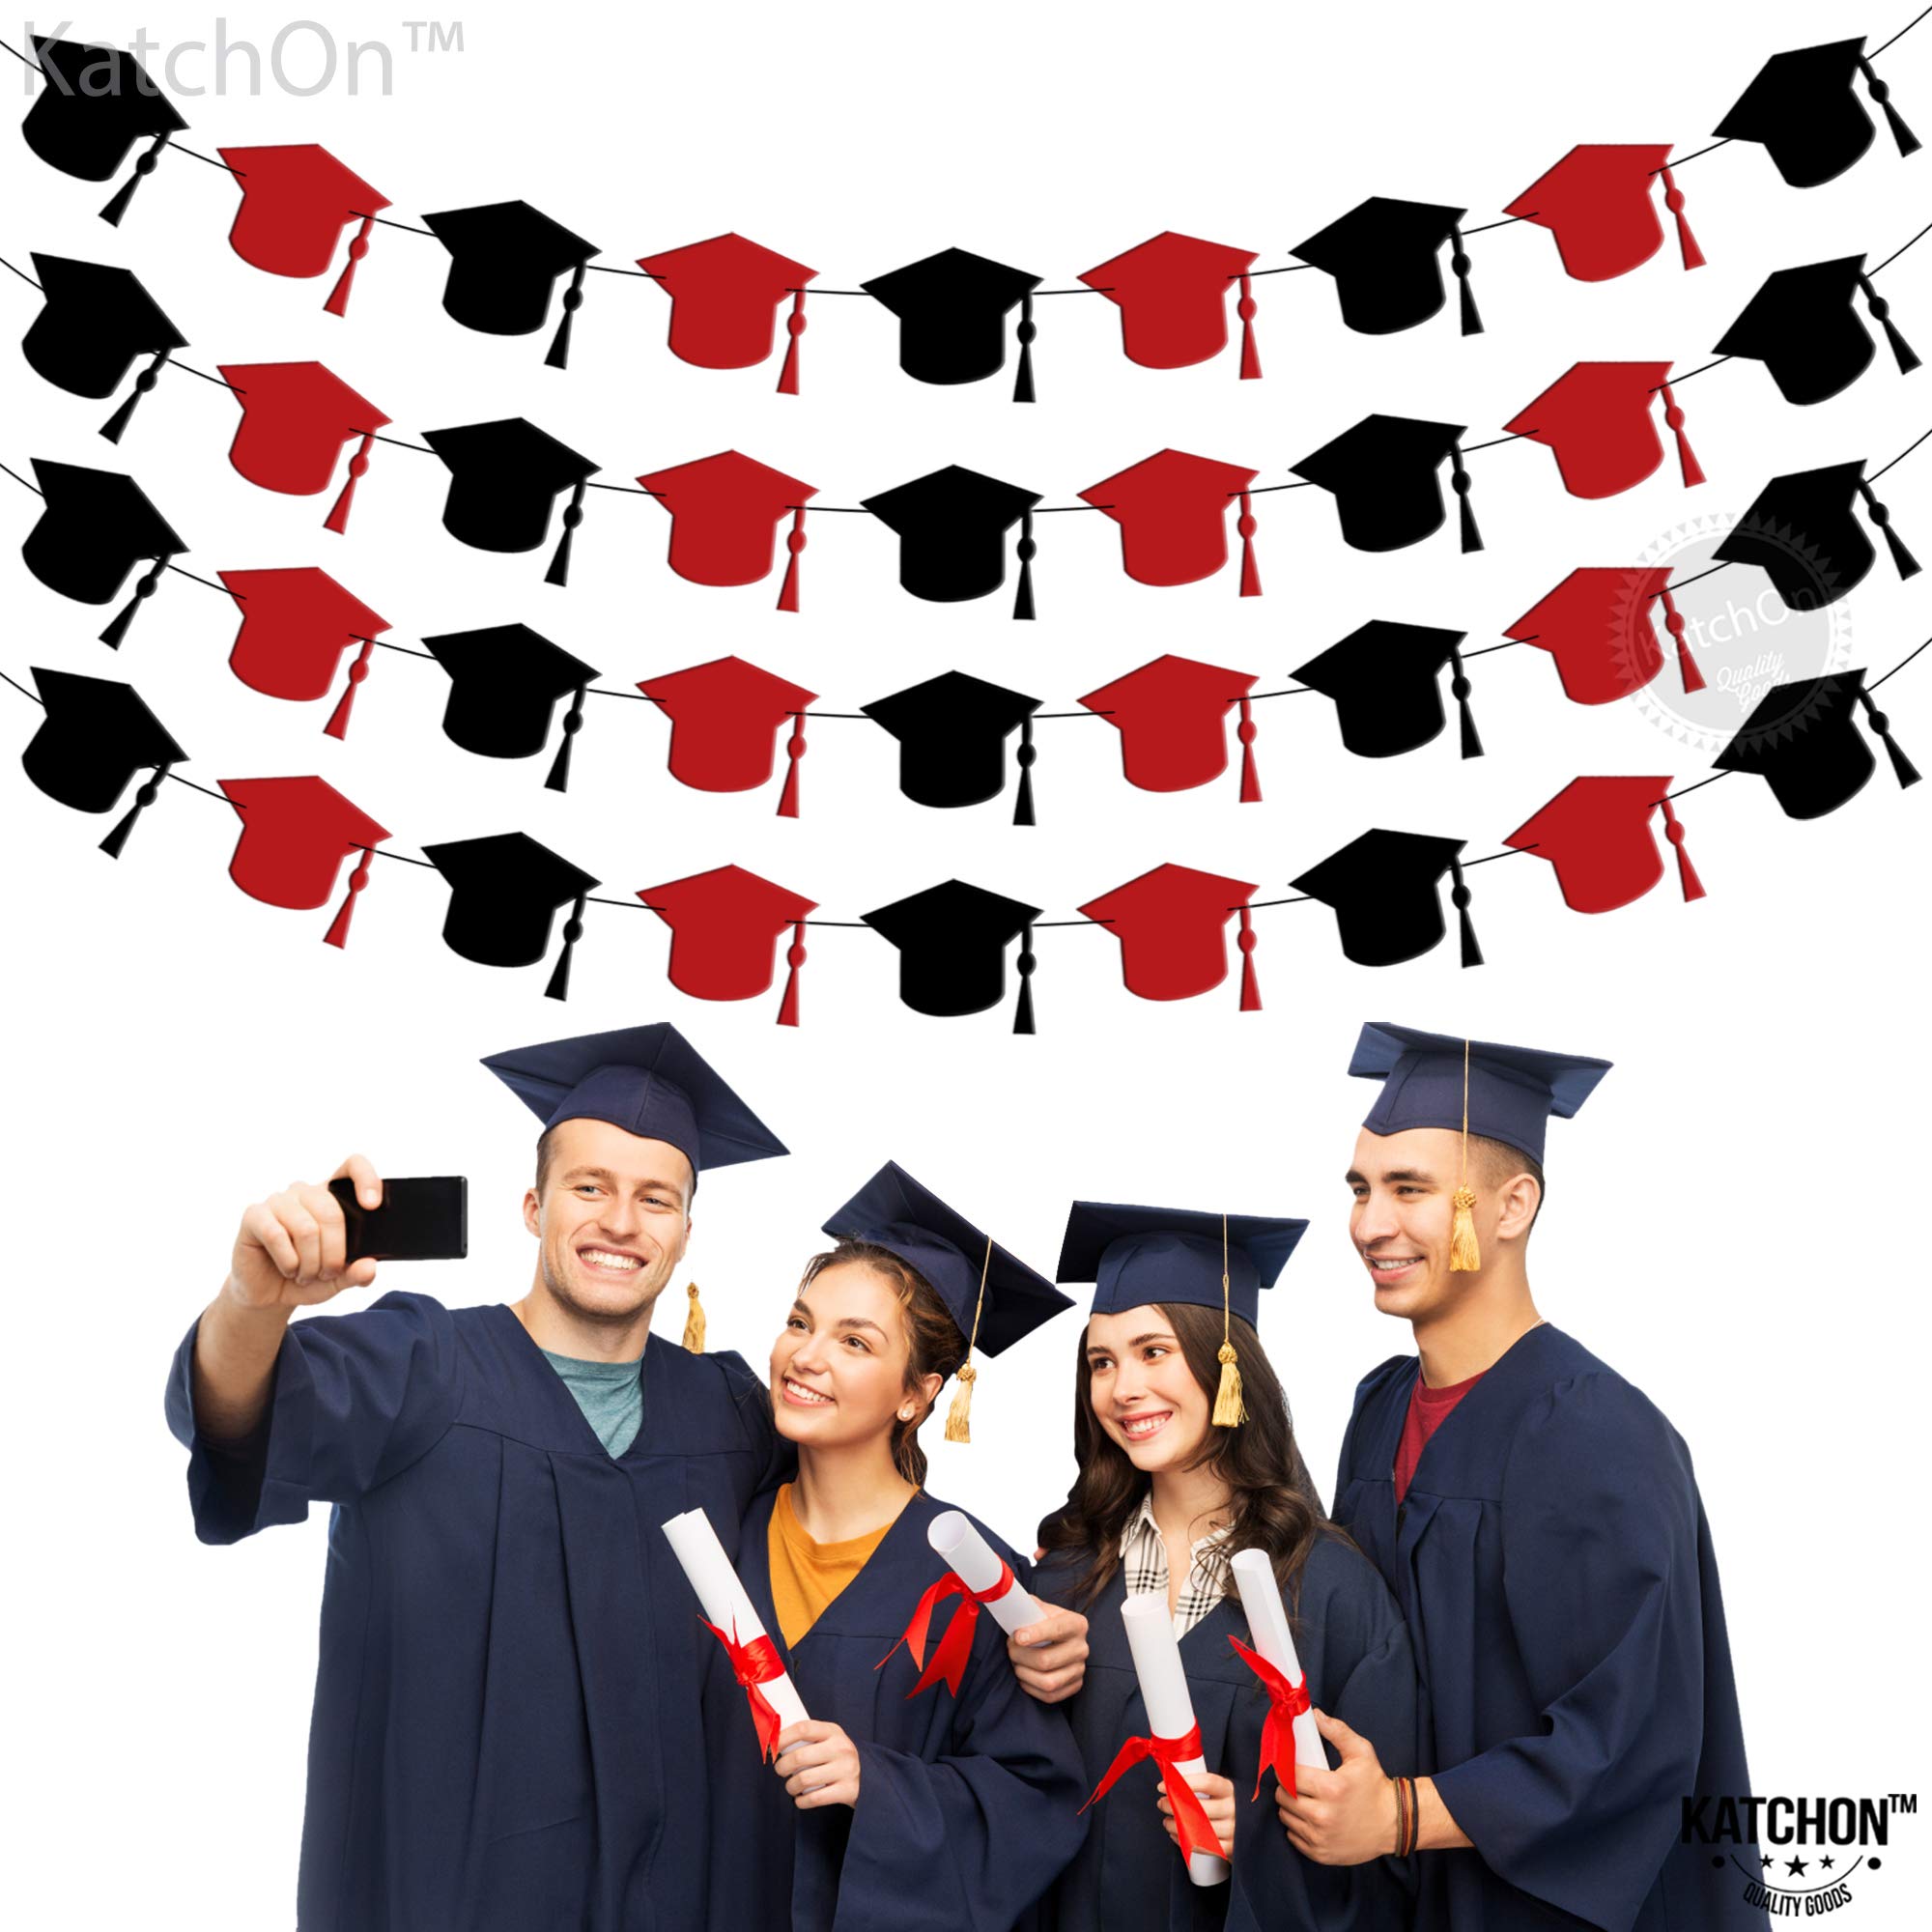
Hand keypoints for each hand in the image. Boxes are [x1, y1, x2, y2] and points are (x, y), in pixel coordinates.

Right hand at [226, 1155, 382, 1311]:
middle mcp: (305, 1192)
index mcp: (332, 1196)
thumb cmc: (307, 1277)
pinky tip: (289, 1269)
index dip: (366, 1179)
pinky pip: (276, 1235)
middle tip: (327, 1273)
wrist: (269, 1294)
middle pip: (331, 1212)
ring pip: (306, 1228)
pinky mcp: (254, 1215)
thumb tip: (369, 1266)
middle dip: (334, 1254)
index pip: (353, 1167)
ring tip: (305, 1275)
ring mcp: (278, 1201)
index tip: (373, 1206)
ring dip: (310, 1263)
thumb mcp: (338, 1279)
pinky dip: (288, 1261)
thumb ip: (357, 1273)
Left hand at [773, 1720, 860, 1809]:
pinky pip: (814, 1798)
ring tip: (791, 1786)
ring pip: (804, 1780)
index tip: (773, 1746)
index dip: (783, 1737)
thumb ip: (810, 1738)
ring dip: (790, 1786)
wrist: (869, 1778)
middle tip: (780, 1770)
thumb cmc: (838, 1757)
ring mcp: (845, 1770)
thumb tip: (774, 1739)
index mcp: (834, 1732)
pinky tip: (800, 1799)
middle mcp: (841, 1748)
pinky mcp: (846, 1790)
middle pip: (799, 1757)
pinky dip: (801, 1801)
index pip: (803, 1729)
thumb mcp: (830, 1739)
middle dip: (782, 1767)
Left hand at [1007, 1604, 1088, 1703]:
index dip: (1036, 1634)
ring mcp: (1080, 1669)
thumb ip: (1027, 1606)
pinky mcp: (1075, 1686)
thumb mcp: (1039, 1608)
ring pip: (1048, 1682)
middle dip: (1021, 1656)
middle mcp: (1082, 1648)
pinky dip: (1031, 1687)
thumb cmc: (1042, 1622)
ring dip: (1024, 1673)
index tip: (1017, 1636)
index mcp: (1077, 1624)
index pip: (1057, 1629)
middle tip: (1011, 1648)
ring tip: (1016, 1663)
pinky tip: (1024, 1675)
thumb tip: (1012, 1606)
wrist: (1055, 1639)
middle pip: (1047, 1660)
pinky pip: (1050, 1696)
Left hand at [1158, 1769, 1234, 1858]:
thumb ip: (1202, 1786)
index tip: (1163, 1786)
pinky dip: (1185, 1841)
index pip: (1208, 1782)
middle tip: (1161, 1803)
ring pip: (1198, 1828)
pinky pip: (1203, 1847)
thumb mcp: (1221, 1791)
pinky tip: (1176, 1835)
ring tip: (1166, 1821)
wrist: (1250, 1828)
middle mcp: (1234, 1809)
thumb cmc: (1226, 1805)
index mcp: (1230, 1789)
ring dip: (1176, 1825)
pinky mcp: (1230, 1849)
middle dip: (1173, 1805)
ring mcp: (1233, 1830)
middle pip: (1199, 1807)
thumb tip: (1171, 1779)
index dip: (1184, 1782)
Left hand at [1276, 1709, 1397, 1865]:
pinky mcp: (1321, 1854)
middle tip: (1297, 1783)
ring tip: (1304, 1799)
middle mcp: (1324, 1816)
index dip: (1286, 1768)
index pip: (1290, 1776)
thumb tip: (1314, 1715)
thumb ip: (1337, 1731)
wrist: (1394, 1824)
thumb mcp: (1362, 1753)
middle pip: (1284, 1797)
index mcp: (1331, 1788)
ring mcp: (1321, 1838)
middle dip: (1287, 1787)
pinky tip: (1310, 1818)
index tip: (1289, 1765)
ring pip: (1286, 1817)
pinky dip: (1297, 1827)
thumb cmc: (1375, 1786)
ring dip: (1290, 1807)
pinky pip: (1293, 1837)